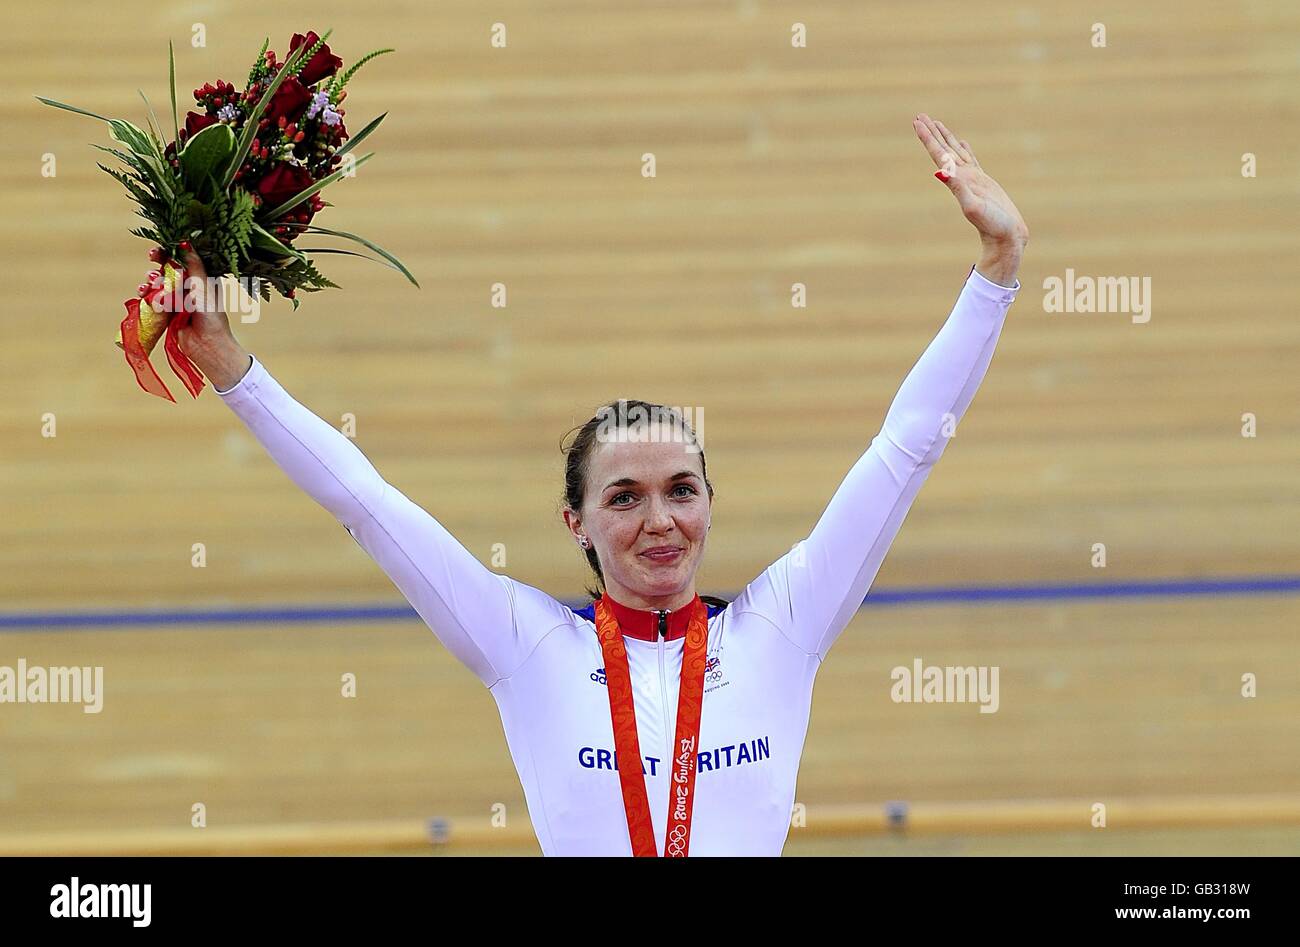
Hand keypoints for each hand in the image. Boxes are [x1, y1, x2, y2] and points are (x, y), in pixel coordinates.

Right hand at [147, 246, 233, 355]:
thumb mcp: (203, 286)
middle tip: (152, 259)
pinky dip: (146, 295)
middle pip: (167, 271)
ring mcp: (177, 300)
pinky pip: (152, 300)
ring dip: (150, 281)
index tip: (158, 250)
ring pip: (157, 285)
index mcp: (201, 279)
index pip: (182, 260)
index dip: (169, 253)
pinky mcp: (167, 313)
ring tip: (150, 284)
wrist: (208, 345)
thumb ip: (193, 265)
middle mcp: (189, 288)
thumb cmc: (211, 315)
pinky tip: (143, 294)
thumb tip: (186, 242)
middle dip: (158, 265)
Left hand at [913, 114, 1028, 251]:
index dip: (927, 137)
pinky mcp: (984, 182)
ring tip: (937, 123)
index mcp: (958, 180)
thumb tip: (939, 172)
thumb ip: (957, 188)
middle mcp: (962, 177)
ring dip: (946, 138)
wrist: (1005, 238)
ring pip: (956, 152)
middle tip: (920, 116)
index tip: (917, 121)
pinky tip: (963, 143)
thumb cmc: (991, 224)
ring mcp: (972, 179)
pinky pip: (972, 160)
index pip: (938, 154)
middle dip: (932, 133)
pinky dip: (965, 149)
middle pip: (943, 150)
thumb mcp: (973, 206)